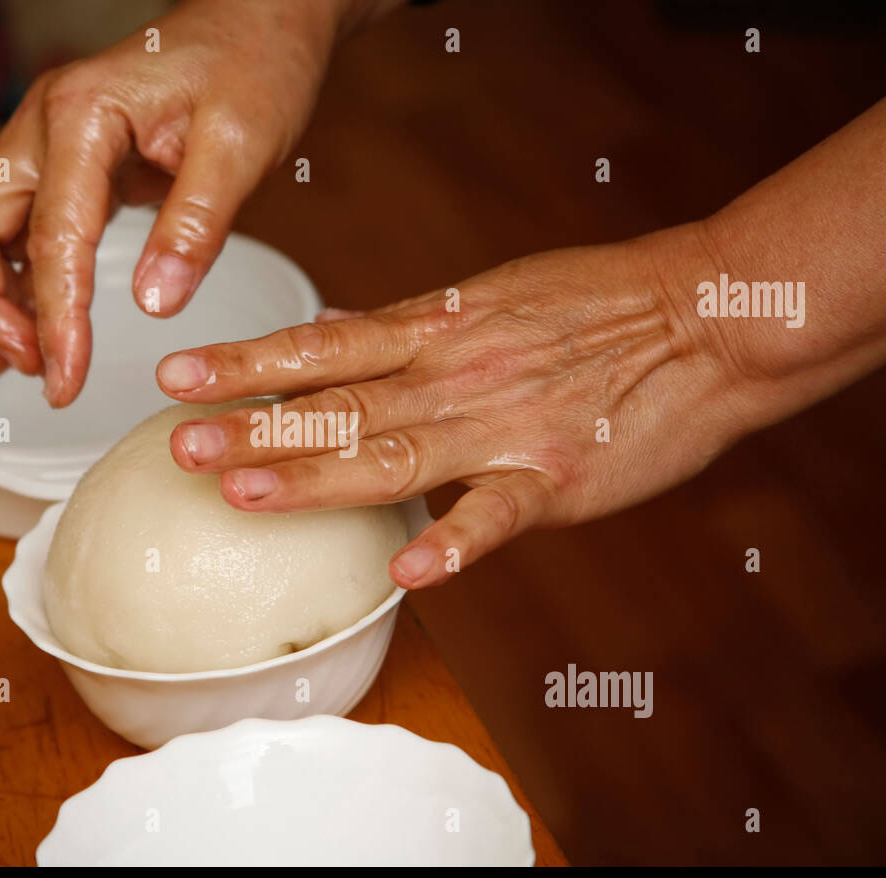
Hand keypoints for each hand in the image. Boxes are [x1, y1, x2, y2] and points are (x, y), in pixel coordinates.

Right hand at [0, 0, 375, 405]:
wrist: (258, 20)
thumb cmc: (254, 66)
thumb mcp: (241, 144)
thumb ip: (196, 223)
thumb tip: (155, 304)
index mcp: (83, 115)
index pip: (51, 236)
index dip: (56, 318)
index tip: (67, 379)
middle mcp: (43, 126)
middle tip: (45, 371)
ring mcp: (45, 145)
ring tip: (42, 365)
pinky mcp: (64, 166)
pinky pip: (17, 232)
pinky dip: (13, 285)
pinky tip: (22, 339)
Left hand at [155, 226, 747, 588]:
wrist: (706, 316)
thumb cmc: (598, 304)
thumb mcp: (491, 297)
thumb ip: (417, 331)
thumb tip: (344, 342)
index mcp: (438, 328)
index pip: (323, 346)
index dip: (247, 363)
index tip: (179, 375)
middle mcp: (455, 374)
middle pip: (339, 403)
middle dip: (254, 426)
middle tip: (181, 446)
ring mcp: (503, 428)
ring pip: (395, 455)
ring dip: (317, 476)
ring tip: (245, 493)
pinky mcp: (557, 478)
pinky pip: (497, 516)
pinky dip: (455, 542)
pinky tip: (410, 571)